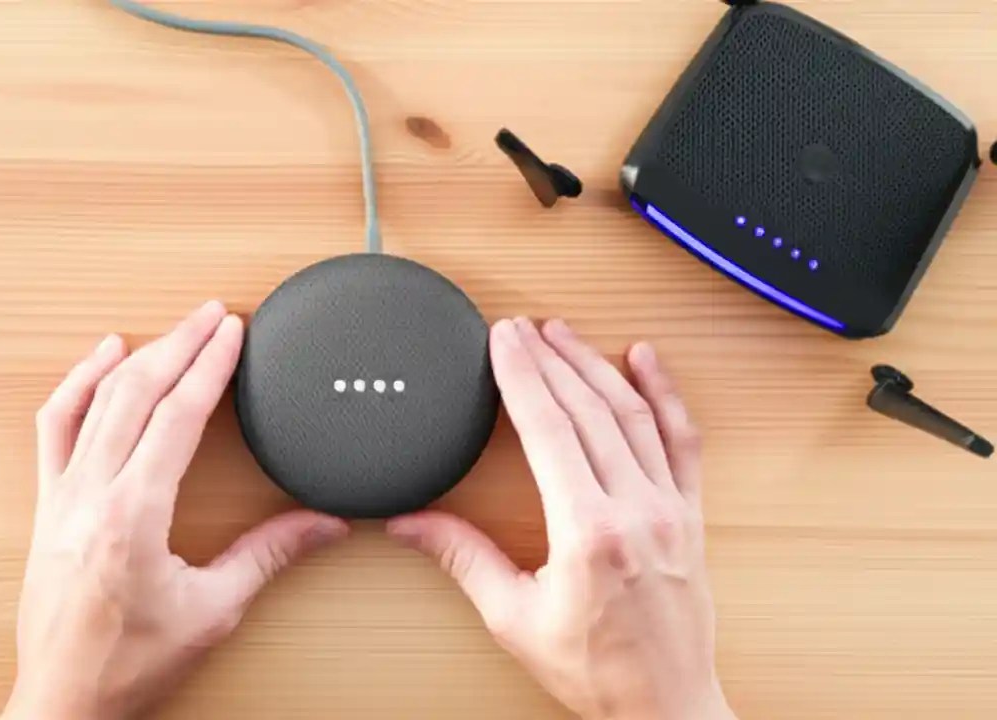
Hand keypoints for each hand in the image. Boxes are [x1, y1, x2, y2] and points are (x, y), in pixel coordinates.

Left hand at [4, 301, 348, 719]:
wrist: (64, 702)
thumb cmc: (129, 665)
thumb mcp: (212, 611)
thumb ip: (269, 556)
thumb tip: (323, 525)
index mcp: (133, 516)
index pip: (177, 418)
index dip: (208, 367)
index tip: (230, 332)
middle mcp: (89, 496)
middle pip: (135, 394)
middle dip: (178, 346)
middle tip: (211, 316)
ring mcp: (60, 497)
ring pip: (93, 403)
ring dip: (134, 358)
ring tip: (167, 329)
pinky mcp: (46, 506)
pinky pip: (54, 428)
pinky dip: (76, 387)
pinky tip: (95, 363)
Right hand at [387, 318, 733, 719]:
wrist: (667, 707)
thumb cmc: (596, 673)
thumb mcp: (514, 619)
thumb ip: (463, 559)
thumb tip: (411, 523)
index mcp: (587, 533)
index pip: (549, 430)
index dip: (522, 377)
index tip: (504, 340)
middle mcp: (635, 511)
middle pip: (588, 410)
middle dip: (550, 360)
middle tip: (521, 328)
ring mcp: (669, 509)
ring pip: (632, 415)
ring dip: (595, 366)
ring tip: (564, 334)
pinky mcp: (690, 515)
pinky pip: (683, 440)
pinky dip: (665, 395)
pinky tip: (645, 362)